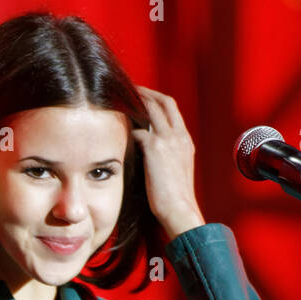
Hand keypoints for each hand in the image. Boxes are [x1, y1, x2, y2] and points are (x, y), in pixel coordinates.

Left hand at [131, 87, 204, 238]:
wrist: (180, 210)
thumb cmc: (175, 199)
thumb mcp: (176, 172)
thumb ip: (167, 157)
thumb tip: (149, 153)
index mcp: (186, 141)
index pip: (173, 110)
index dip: (157, 100)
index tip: (144, 97)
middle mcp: (179, 136)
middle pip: (164, 101)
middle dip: (146, 92)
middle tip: (129, 89)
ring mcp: (168, 140)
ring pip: (151, 108)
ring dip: (135, 101)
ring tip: (118, 100)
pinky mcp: (155, 148)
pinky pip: (137, 129)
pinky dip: (126, 126)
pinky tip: (115, 128)